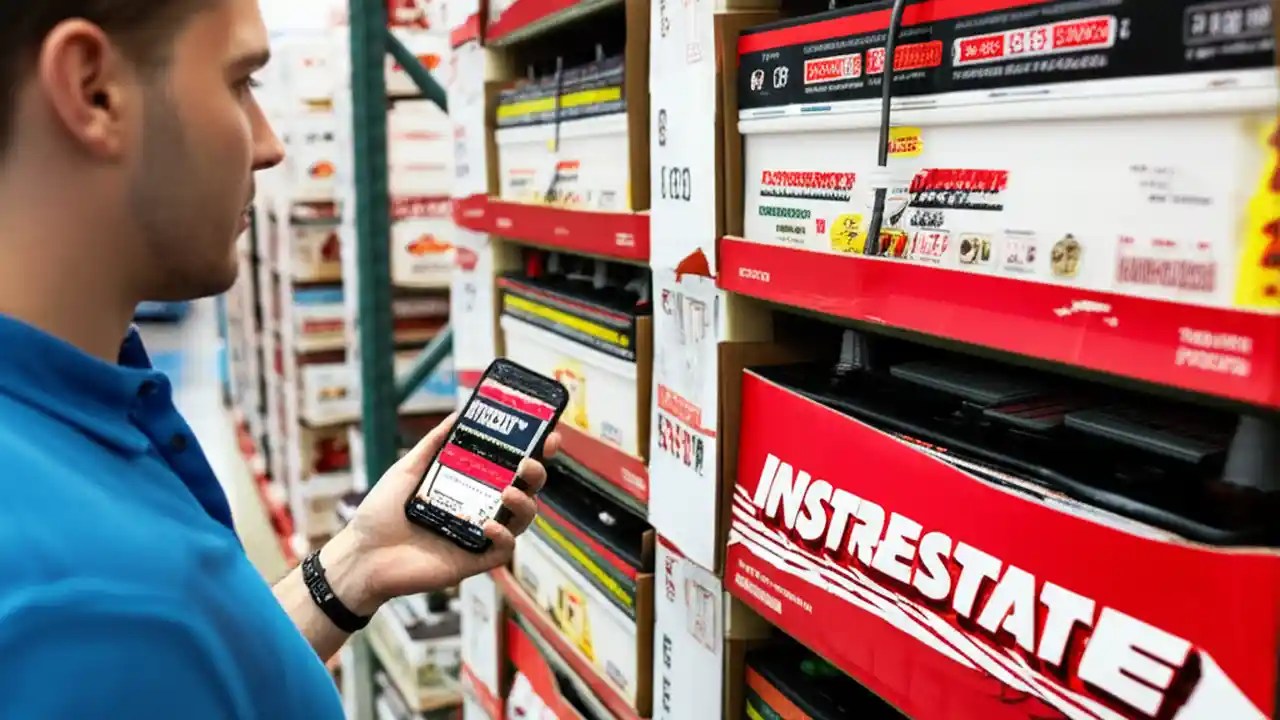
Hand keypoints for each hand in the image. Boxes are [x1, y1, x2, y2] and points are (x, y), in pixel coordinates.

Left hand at [319, 413, 559, 615]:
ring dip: (525, 503)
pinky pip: (503, 550)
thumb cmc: (381, 514)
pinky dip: (503, 536)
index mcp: (470, 487)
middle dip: (536, 474)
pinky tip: (489, 526)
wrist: (361, 554)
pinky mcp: (474, 561)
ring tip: (509, 491)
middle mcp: (480, 509)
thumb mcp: (407, 469)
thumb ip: (434, 444)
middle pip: (525, 490)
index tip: (547, 435)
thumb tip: (459, 414)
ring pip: (521, 519)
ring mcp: (480, 536)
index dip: (533, 452)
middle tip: (529, 462)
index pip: (510, 468)